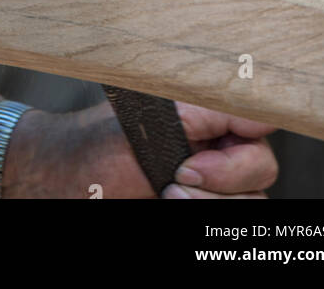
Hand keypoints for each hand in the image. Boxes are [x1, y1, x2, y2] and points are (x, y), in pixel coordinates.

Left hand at [3, 100, 277, 198]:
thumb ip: (209, 108)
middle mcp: (214, 150)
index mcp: (206, 116)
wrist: (60, 186)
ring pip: (252, 200)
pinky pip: (227, 224)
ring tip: (168, 194)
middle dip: (226, 178)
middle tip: (178, 177)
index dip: (251, 133)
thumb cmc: (97, 149)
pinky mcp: (197, 206)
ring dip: (212, 201)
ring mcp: (207, 186)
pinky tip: (173, 204)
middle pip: (262, 168)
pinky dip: (206, 211)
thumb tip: (255, 100)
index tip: (220, 145)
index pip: (260, 117)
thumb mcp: (155, 118)